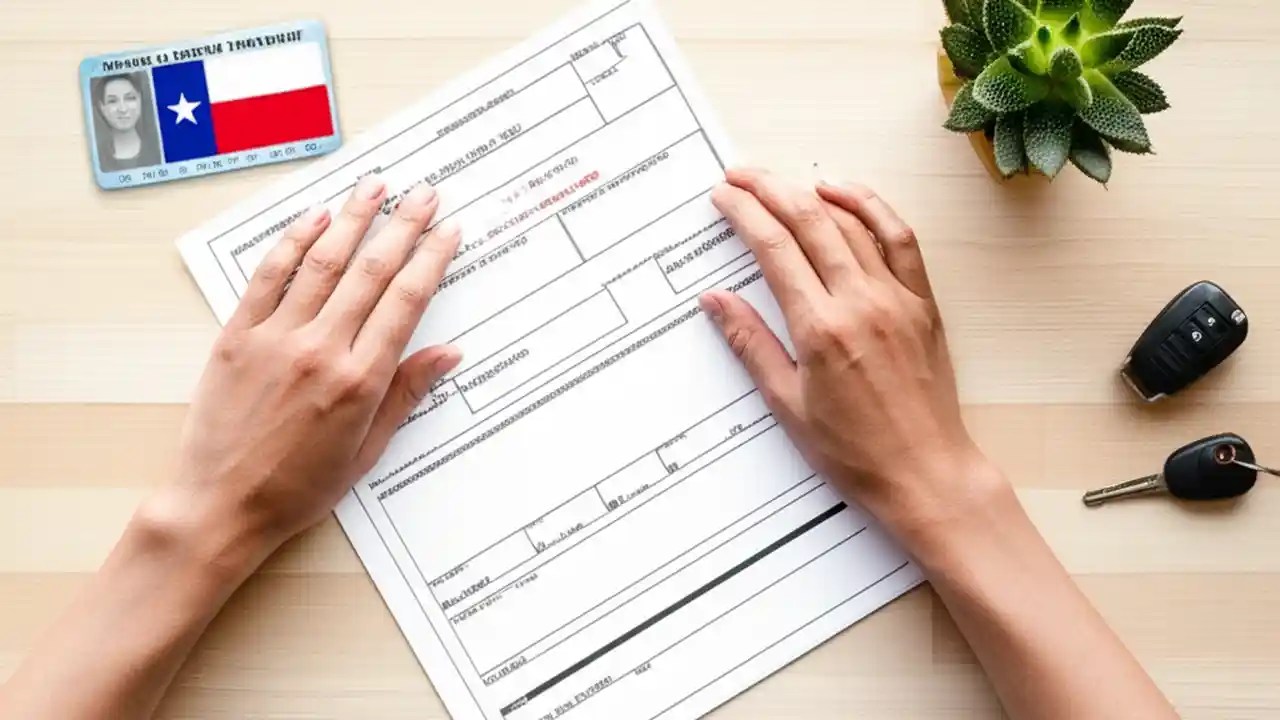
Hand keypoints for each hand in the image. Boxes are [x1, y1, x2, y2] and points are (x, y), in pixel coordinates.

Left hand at [145, 176, 461, 571]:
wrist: (220, 505)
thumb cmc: (297, 489)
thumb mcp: (366, 451)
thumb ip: (405, 394)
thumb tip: (448, 353)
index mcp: (359, 381)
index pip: (405, 302)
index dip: (431, 259)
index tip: (448, 230)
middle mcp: (320, 350)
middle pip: (371, 272)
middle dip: (402, 226)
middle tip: (424, 194)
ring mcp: (275, 339)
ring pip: (323, 263)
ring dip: (353, 219)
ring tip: (375, 186)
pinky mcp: (236, 337)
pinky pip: (268, 277)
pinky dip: (293, 243)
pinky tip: (315, 218)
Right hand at [700, 169, 1007, 552]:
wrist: (926, 474)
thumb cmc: (856, 453)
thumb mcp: (787, 406)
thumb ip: (751, 345)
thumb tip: (716, 301)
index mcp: (821, 330)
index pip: (774, 249)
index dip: (744, 214)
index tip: (723, 197)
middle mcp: (860, 303)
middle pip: (809, 222)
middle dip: (769, 190)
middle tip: (740, 176)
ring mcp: (896, 299)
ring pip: (851, 223)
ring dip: (812, 194)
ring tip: (781, 182)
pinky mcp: (922, 304)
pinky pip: (899, 238)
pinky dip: (871, 207)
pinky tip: (846, 194)